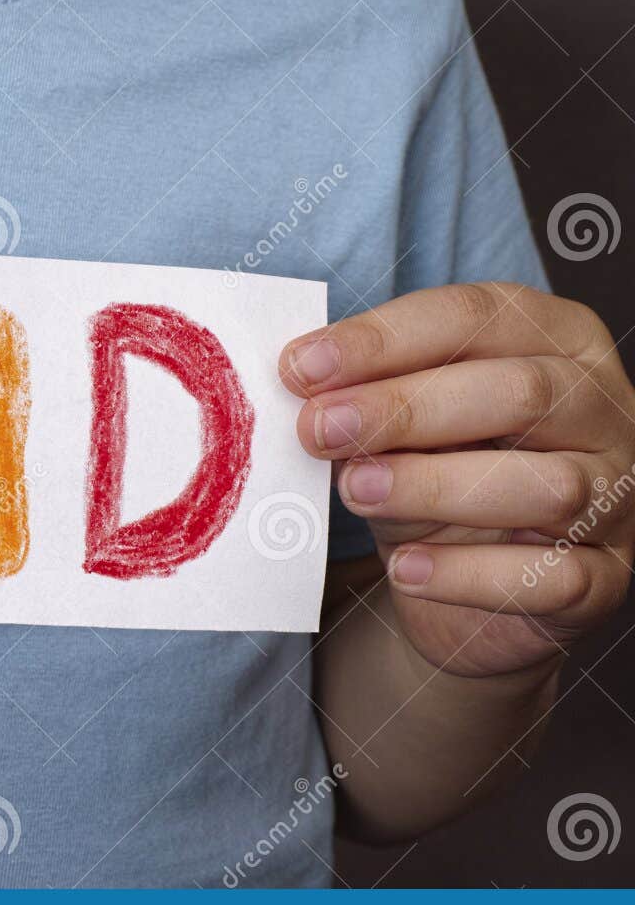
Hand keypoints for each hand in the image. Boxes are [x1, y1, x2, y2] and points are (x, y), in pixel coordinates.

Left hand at [282, 282, 633, 678]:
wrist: (472, 587)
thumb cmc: (437, 472)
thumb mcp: (401, 422)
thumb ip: (370, 394)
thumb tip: (304, 382)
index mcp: (557, 339)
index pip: (477, 316)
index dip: (384, 339)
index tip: (301, 366)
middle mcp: (604, 408)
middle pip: (519, 392)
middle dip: (405, 408)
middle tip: (319, 429)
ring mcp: (618, 494)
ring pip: (545, 485)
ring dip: (435, 486)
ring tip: (356, 491)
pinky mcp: (607, 576)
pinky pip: (552, 577)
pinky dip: (470, 574)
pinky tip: (406, 568)